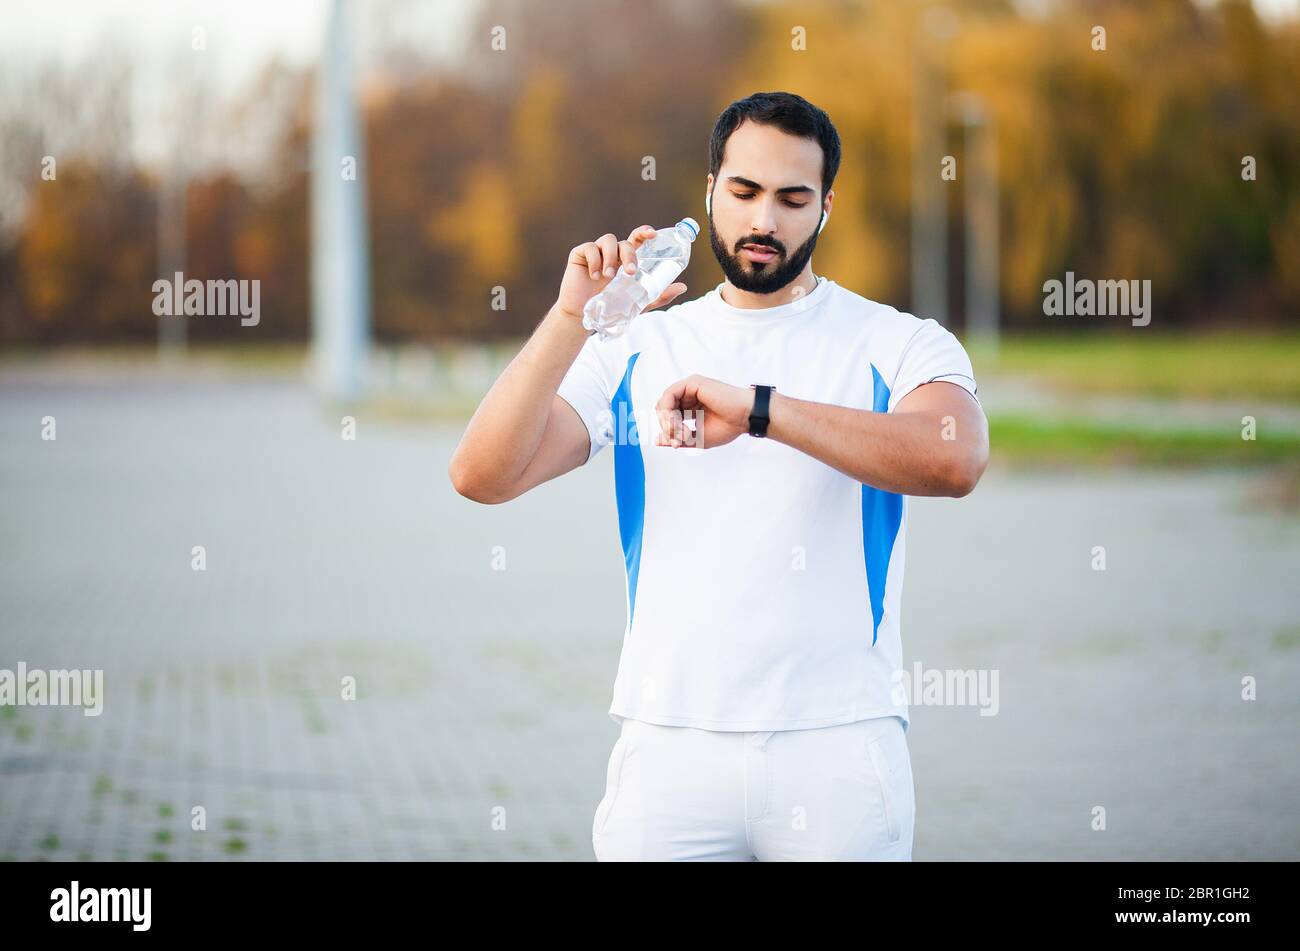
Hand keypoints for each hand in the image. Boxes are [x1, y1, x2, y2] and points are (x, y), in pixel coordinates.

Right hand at [555, 225, 687, 323]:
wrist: (583, 318)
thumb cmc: (610, 308)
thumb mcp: (638, 303)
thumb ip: (658, 295)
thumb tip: (683, 286)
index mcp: (625, 259)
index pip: (637, 239)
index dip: (644, 232)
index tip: (653, 235)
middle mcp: (612, 253)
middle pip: (625, 242)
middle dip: (629, 255)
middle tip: (631, 273)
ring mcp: (596, 252)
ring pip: (608, 241)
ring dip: (611, 258)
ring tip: (608, 277)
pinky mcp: (579, 254)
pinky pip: (589, 248)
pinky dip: (594, 261)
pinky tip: (594, 276)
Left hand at [654, 375, 752, 449]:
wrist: (745, 418)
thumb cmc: (728, 427)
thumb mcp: (697, 438)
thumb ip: (677, 438)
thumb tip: (657, 440)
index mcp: (690, 407)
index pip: (668, 418)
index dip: (668, 432)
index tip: (677, 445)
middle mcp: (688, 396)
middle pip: (663, 410)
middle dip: (667, 428)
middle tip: (680, 440)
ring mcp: (689, 388)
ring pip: (664, 404)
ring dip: (668, 422)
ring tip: (682, 433)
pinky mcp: (692, 383)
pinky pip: (669, 395)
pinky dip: (669, 412)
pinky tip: (679, 423)